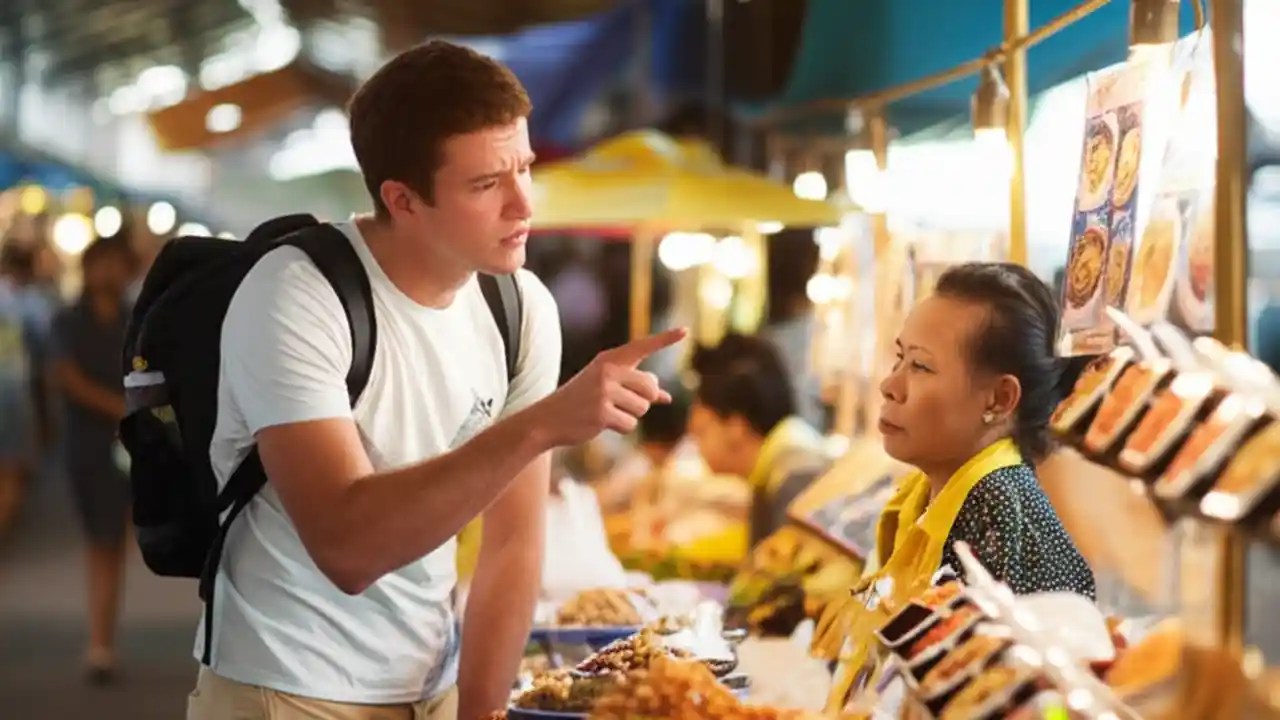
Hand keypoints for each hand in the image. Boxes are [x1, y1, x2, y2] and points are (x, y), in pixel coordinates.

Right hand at [534, 328, 686, 446]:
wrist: (549, 418)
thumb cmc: (582, 401)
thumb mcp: (607, 387)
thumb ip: (637, 389)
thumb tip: (666, 397)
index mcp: (609, 360)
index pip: (642, 346)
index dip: (665, 339)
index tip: (686, 331)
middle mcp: (608, 371)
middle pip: (650, 387)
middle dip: (643, 400)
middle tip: (621, 403)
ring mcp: (604, 391)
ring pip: (642, 408)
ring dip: (630, 415)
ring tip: (607, 412)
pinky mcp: (601, 413)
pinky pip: (630, 425)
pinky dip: (620, 428)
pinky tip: (602, 423)